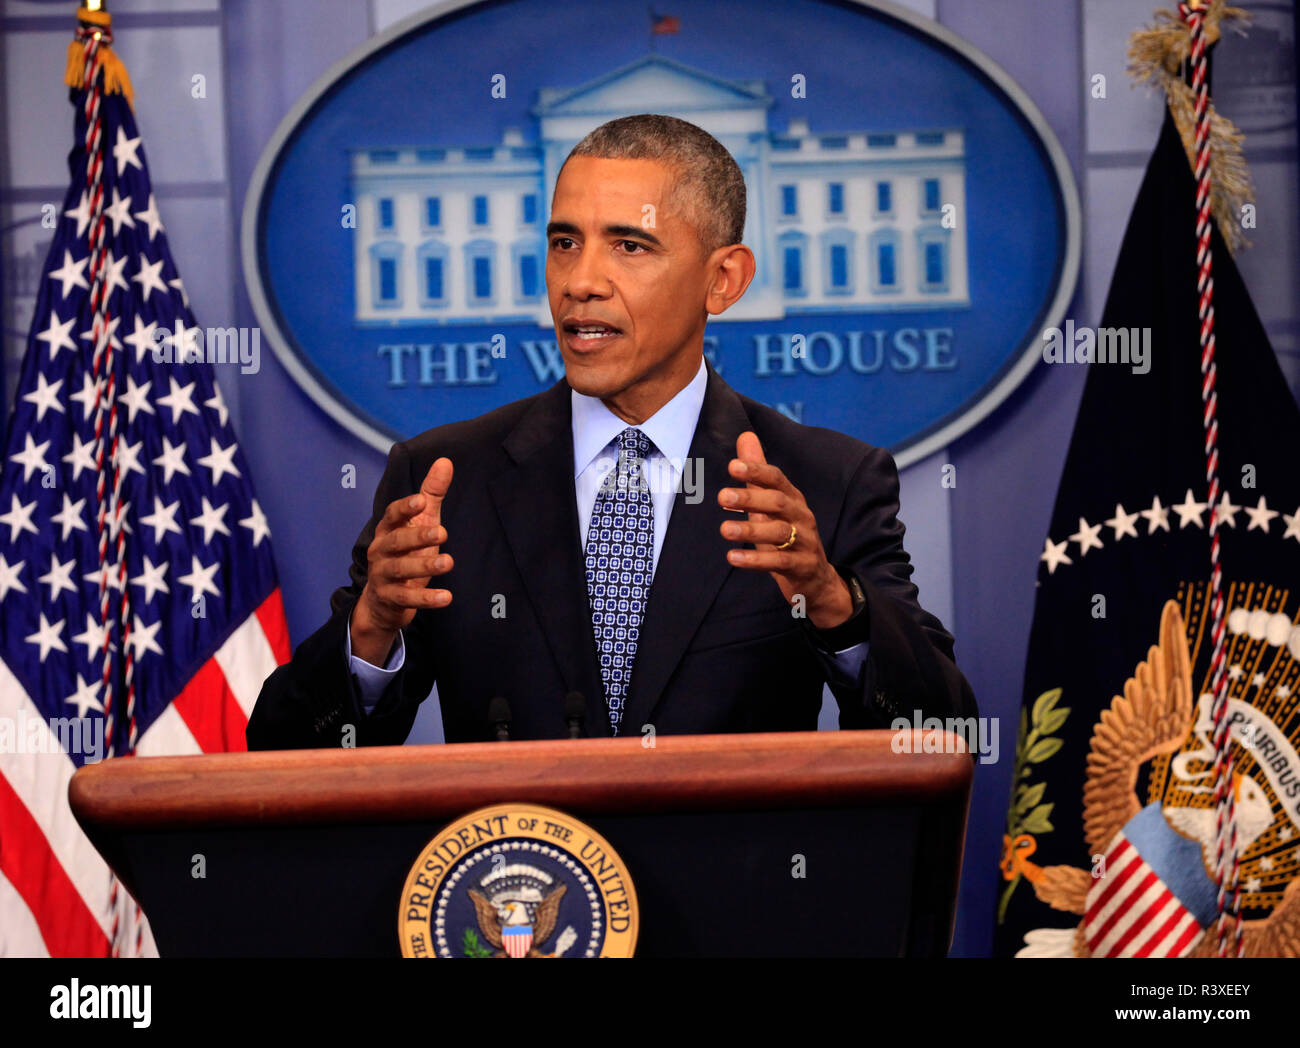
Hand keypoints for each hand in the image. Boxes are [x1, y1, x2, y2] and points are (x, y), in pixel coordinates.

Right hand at [352, 457, 454, 658]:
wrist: (384, 600)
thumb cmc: (406, 553)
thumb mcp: (420, 523)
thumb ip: (432, 494)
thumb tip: (445, 461)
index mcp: (388, 529)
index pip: (392, 515)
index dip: (405, 507)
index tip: (421, 500)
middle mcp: (381, 550)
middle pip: (397, 542)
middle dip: (418, 537)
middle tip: (442, 533)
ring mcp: (383, 575)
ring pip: (401, 569)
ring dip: (424, 566)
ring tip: (449, 562)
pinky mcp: (391, 598)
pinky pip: (408, 598)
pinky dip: (426, 599)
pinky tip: (446, 597)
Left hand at [717, 432, 853, 628]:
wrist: (816, 579)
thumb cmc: (788, 536)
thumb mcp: (772, 506)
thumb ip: (757, 475)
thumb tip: (745, 436)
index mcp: (793, 499)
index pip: (776, 479)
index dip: (757, 471)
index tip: (732, 466)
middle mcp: (802, 516)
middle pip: (778, 502)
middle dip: (751, 498)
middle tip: (722, 496)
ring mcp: (805, 542)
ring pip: (779, 532)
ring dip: (751, 530)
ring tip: (724, 529)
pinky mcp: (802, 566)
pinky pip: (780, 562)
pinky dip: (756, 561)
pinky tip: (733, 557)